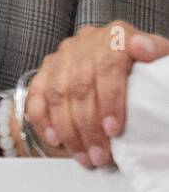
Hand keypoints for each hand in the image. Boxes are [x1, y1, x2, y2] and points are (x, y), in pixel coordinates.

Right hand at [26, 21, 168, 168]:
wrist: (123, 58)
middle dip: (87, 126)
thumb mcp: (159, 58)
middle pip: (78, 86)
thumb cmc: (145, 66)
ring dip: (67, 130)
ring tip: (82, 155)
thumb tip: (144, 49)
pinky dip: (42, 119)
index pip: (107, 67)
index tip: (113, 129)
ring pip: (56, 94)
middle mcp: (85, 43)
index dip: (109, 100)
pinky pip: (36, 95)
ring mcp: (63, 56)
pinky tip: (54, 139)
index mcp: (115, 36)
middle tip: (99, 155)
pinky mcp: (46, 70)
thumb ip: (157, 54)